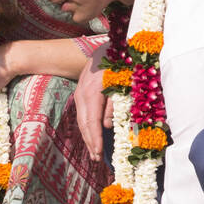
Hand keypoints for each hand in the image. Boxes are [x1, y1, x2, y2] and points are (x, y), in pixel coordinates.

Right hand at [73, 43, 111, 162]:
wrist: (109, 45)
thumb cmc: (121, 63)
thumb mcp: (123, 84)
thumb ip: (114, 105)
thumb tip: (107, 126)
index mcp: (93, 93)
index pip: (92, 122)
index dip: (95, 139)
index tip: (98, 153)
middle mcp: (82, 94)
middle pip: (84, 124)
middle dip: (90, 142)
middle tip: (96, 159)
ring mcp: (80, 92)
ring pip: (81, 120)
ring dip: (87, 137)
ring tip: (94, 152)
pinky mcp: (81, 91)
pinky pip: (82, 113)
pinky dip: (87, 126)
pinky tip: (91, 135)